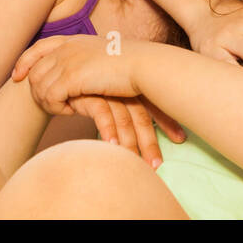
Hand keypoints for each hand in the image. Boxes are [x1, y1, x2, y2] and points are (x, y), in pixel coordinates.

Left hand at [12, 34, 138, 112]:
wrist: (144, 66)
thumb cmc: (132, 65)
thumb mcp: (105, 56)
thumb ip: (88, 59)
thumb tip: (81, 72)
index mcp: (75, 40)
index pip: (39, 47)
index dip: (25, 61)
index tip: (17, 76)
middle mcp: (67, 48)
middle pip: (34, 71)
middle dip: (38, 91)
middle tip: (53, 105)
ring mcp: (68, 61)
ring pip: (39, 87)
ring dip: (49, 102)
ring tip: (65, 109)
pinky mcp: (71, 77)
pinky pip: (50, 97)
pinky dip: (57, 108)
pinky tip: (72, 110)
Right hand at [65, 95, 184, 169]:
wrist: (62, 77)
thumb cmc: (92, 89)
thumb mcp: (114, 95)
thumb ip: (130, 110)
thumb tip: (148, 132)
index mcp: (135, 86)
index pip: (155, 106)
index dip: (168, 122)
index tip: (181, 138)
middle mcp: (124, 88)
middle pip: (142, 117)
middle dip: (150, 142)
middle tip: (158, 164)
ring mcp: (108, 91)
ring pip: (125, 120)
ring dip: (131, 143)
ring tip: (138, 164)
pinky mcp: (90, 94)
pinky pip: (102, 114)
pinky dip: (109, 130)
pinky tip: (113, 146)